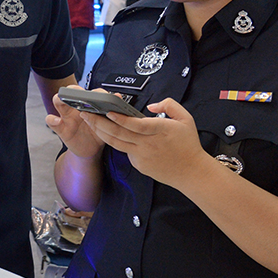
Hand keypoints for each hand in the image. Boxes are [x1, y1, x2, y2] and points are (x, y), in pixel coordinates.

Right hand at [45, 86, 105, 159]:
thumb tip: (119, 97)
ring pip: (58, 101)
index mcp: (87, 104)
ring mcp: (66, 117)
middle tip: (79, 94)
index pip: (86, 91)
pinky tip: (57, 120)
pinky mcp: (60, 128)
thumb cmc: (99, 133)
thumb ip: (111, 110)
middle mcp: (75, 107)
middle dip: (73, 90)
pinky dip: (52, 119)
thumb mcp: (107, 123)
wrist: (91, 150)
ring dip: (60, 99)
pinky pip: (51, 120)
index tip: (94, 92)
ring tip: (64, 101)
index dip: (93, 88)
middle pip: (69, 92)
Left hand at [82, 97, 210, 188]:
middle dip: (99, 123)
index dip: (120, 119)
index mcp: (160, 130)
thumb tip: (151, 106)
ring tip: (89, 121)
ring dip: (100, 132)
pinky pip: (124, 151)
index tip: (107, 111)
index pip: (136, 125)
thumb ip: (170, 105)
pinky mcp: (139, 165)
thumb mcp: (186, 118)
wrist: (191, 172)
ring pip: (116, 143)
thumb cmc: (188, 144)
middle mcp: (148, 144)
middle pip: (119, 134)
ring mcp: (142, 156)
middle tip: (86, 113)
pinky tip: (106, 133)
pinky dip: (115, 142)